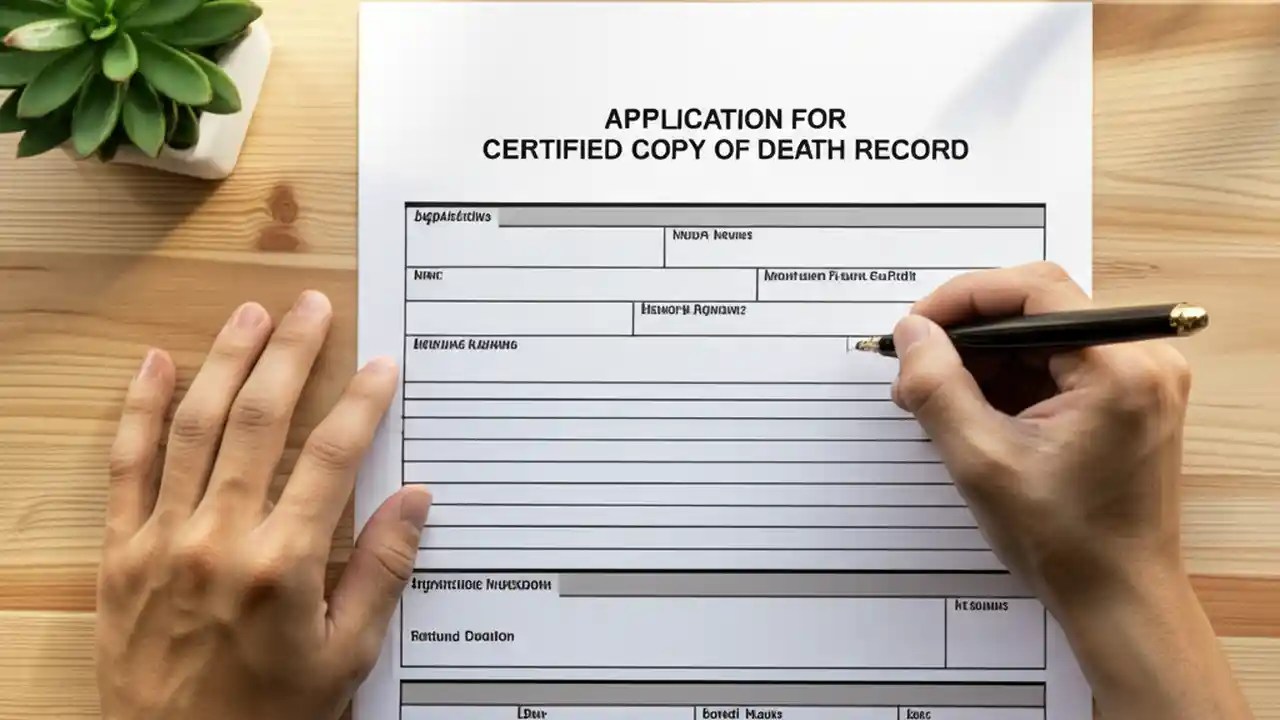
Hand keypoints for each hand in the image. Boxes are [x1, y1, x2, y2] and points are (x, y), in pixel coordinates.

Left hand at [96, 291, 430, 719]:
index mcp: (283, 565)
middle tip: (312, 307)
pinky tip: (157, 364)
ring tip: (251, 314)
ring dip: (225, 362)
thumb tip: (415, 500)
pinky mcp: (120, 552)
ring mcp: (162, 540)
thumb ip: (381, 571)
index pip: (331, 458)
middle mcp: (219, 538)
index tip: (378, 367)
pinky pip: (127, 466)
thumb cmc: (269, 716)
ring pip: (195, 427)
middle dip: (290, 355)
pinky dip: (141, 410)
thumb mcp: (346, 656)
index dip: (359, 403)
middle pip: (260, 421)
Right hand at [892, 262, 1250, 718]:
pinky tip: (974, 413)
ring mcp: (1140, 379)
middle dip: (969, 335)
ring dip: (985, 360)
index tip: (917, 327)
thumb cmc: (1066, 542)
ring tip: (939, 401)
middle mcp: (1143, 360)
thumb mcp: (982, 461)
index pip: (1034, 290)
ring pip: (1043, 337)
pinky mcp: (1129, 397)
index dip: (964, 298)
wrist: (1119, 598)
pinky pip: (1058, 364)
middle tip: (918, 368)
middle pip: (1038, 308)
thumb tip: (911, 334)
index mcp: (1119, 369)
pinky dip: (1011, 381)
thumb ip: (938, 388)